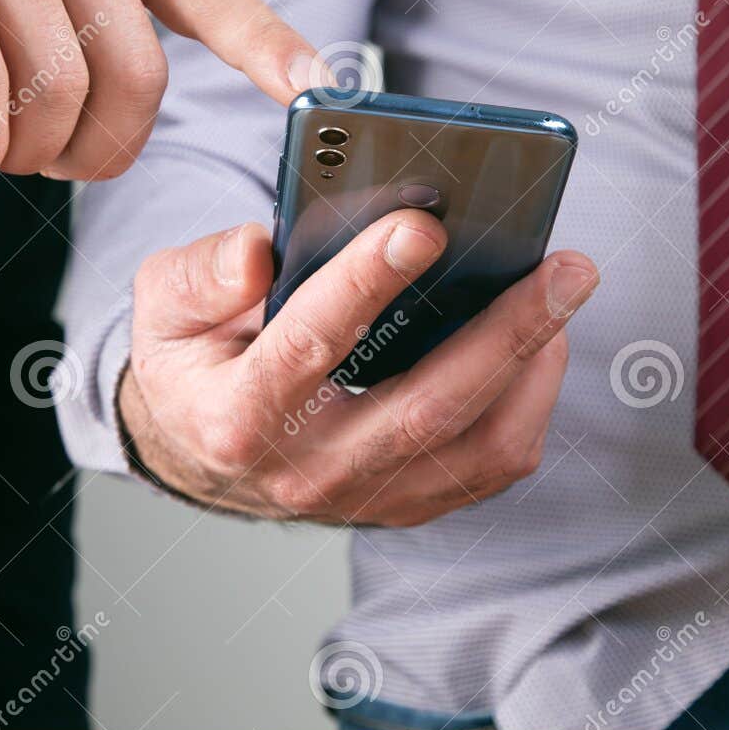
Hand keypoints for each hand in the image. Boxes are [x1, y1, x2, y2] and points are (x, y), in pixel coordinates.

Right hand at [118, 214, 598, 525]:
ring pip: (477, 445)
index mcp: (239, 416)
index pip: (310, 344)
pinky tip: (543, 337)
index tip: (422, 226)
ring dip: (535, 365)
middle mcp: (309, 470)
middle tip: (564, 265)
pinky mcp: (409, 503)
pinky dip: (530, 399)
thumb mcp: (165, 309)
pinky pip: (491, 463)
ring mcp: (367, 496)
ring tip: (562, 290)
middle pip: (426, 406)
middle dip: (505, 330)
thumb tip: (261, 250)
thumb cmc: (194, 365)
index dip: (365, 282)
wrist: (202, 453)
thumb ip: (202, 274)